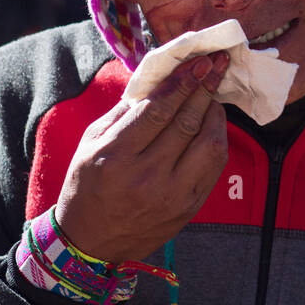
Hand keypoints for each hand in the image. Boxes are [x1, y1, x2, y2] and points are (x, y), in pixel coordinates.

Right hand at [54, 53, 229, 263]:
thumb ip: (123, 112)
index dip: (182, 82)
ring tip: (212, 95)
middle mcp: (147, 176)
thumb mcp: (90, 143)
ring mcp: (172, 195)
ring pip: (208, 144)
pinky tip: (213, 125)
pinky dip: (217, 140)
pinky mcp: (188, 208)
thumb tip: (157, 80)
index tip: (198, 62)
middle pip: (186, 123)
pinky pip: (214, 168)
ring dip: (215, 114)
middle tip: (216, 65)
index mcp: (116, 156)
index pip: (159, 110)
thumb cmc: (86, 186)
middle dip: (204, 88)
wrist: (91, 242)